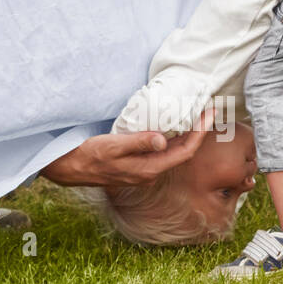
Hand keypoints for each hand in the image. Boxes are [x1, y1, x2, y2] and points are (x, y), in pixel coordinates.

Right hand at [41, 108, 213, 186]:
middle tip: (209, 110)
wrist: (72, 168)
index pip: (185, 152)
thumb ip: (139, 143)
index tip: (210, 114)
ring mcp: (145, 170)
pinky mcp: (139, 165)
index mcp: (149, 169)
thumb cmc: (90, 155)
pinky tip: (174, 126)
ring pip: (174, 152)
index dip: (201, 133)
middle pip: (183, 152)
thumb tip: (163, 141)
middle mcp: (151, 173)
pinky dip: (173, 138)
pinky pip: (163, 152)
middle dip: (198, 132)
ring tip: (197, 116)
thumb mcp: (113, 146)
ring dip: (187, 135)